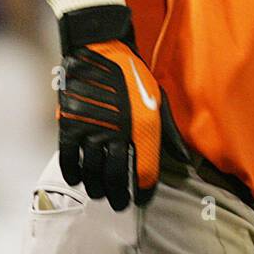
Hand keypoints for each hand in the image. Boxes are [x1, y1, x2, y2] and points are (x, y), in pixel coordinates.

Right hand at [56, 4, 182, 209]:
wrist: (99, 48)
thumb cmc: (133, 74)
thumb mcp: (158, 99)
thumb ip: (168, 133)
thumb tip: (184, 159)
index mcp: (144, 127)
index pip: (145, 171)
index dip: (145, 188)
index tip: (143, 197)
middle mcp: (118, 133)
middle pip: (117, 177)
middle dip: (120, 195)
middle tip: (120, 206)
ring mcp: (92, 129)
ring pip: (92, 171)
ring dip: (97, 187)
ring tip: (101, 194)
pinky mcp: (70, 124)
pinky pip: (69, 157)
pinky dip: (73, 172)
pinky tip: (78, 180)